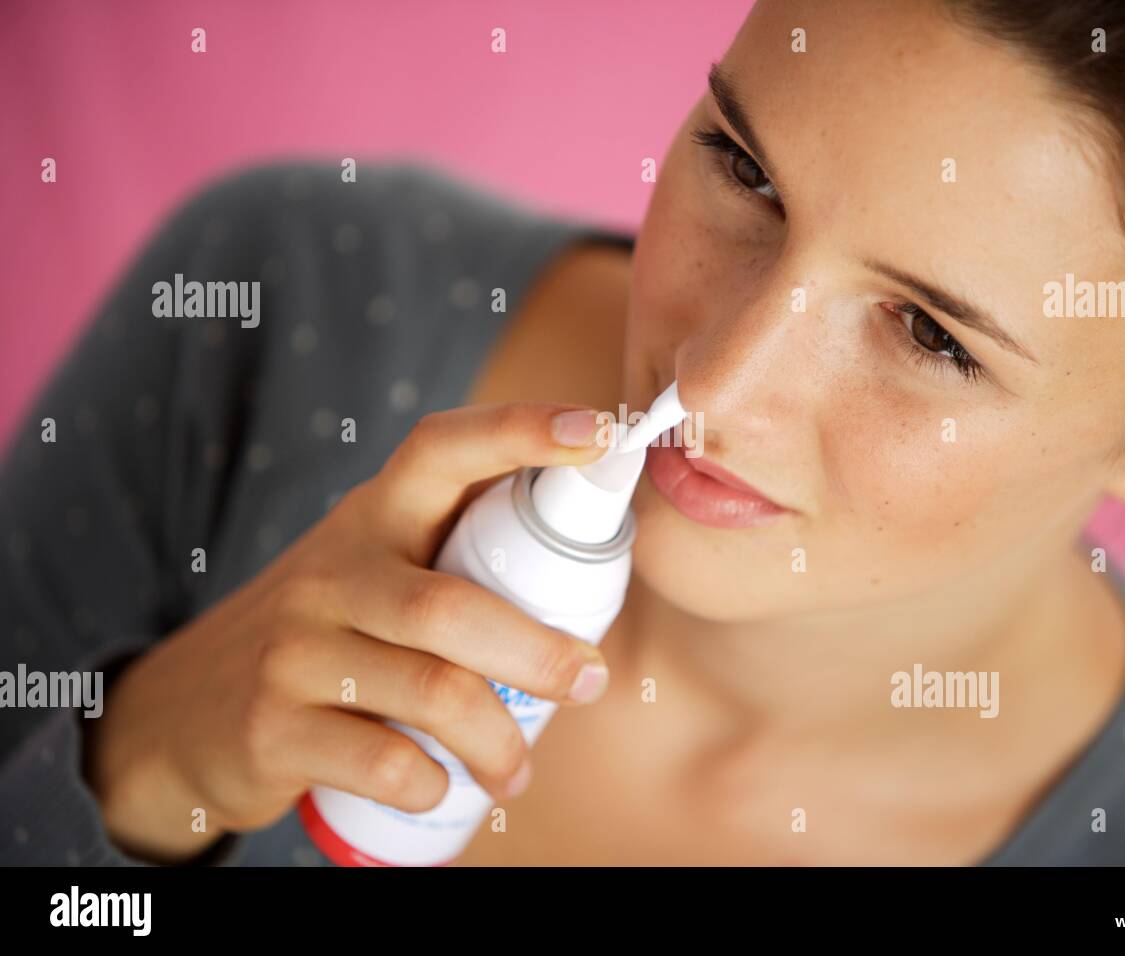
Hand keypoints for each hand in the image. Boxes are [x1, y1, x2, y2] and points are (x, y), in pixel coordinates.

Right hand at [83, 402, 610, 862]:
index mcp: (372, 519)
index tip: (599, 430)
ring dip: (499, 742)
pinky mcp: (274, 729)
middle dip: (539, 652)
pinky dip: (434, 785)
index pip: (441, 450)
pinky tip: (442, 790)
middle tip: (590, 682)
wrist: (185, 711)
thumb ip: (453, 557)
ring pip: (433, 692)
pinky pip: (385, 762)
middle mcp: (332, 574)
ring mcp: (296, 651)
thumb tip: (587, 564)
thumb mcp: (372, 571)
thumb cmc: (324, 635)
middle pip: (452, 608)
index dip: (519, 431)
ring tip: (518, 771)